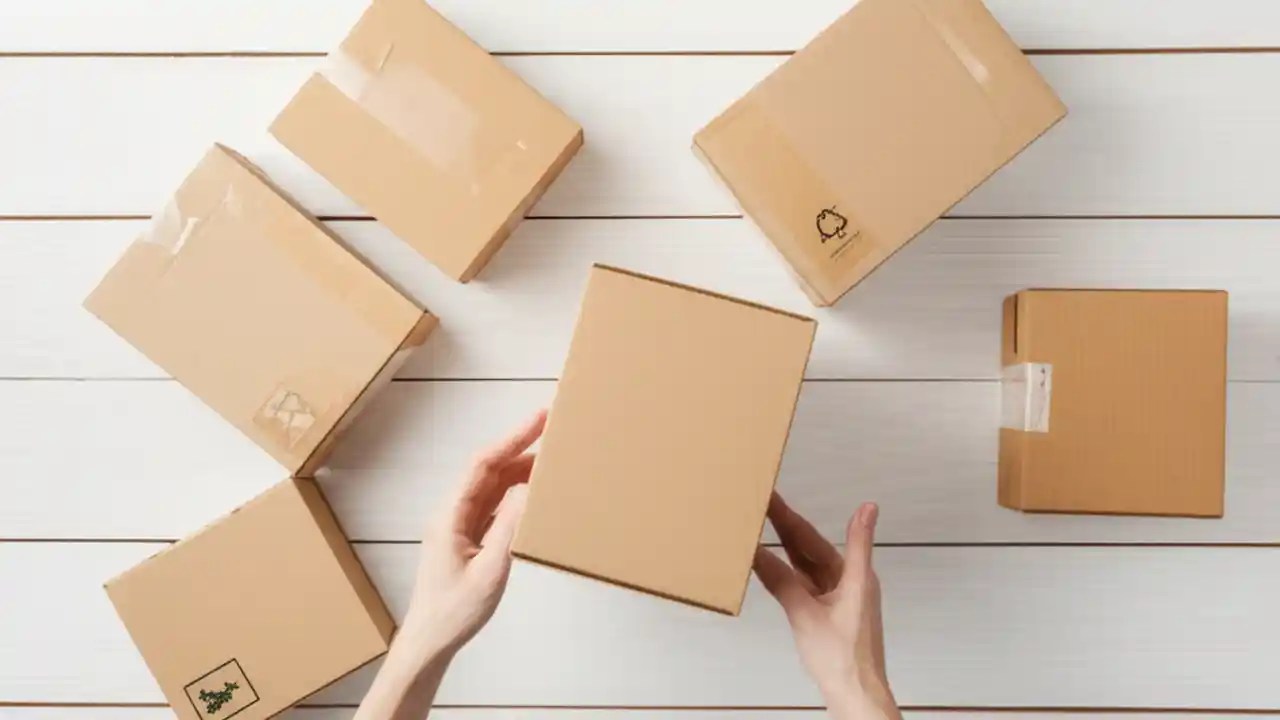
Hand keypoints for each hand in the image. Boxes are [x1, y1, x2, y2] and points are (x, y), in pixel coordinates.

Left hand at [356, 411, 545, 719]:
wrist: (430, 641)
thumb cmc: (455, 611)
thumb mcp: (490, 571)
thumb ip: (509, 527)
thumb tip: (528, 487)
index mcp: (450, 514)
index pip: (484, 463)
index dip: (512, 437)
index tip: (540, 419)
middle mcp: (452, 512)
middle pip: (489, 469)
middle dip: (520, 447)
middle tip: (554, 432)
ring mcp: (459, 524)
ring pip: (493, 487)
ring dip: (521, 471)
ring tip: (553, 460)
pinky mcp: (467, 537)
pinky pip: (494, 506)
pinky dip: (516, 495)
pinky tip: (536, 493)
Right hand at [754, 494, 901, 719]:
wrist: (855, 694)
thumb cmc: (841, 657)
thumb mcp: (806, 614)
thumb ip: (784, 578)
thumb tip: (767, 543)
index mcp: (852, 574)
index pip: (810, 536)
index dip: (789, 514)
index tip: (772, 492)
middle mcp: (846, 580)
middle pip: (808, 545)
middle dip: (783, 523)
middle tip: (760, 499)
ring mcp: (836, 595)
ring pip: (804, 563)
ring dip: (783, 544)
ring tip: (760, 522)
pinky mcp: (826, 610)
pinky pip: (802, 582)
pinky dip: (784, 571)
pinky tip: (767, 562)